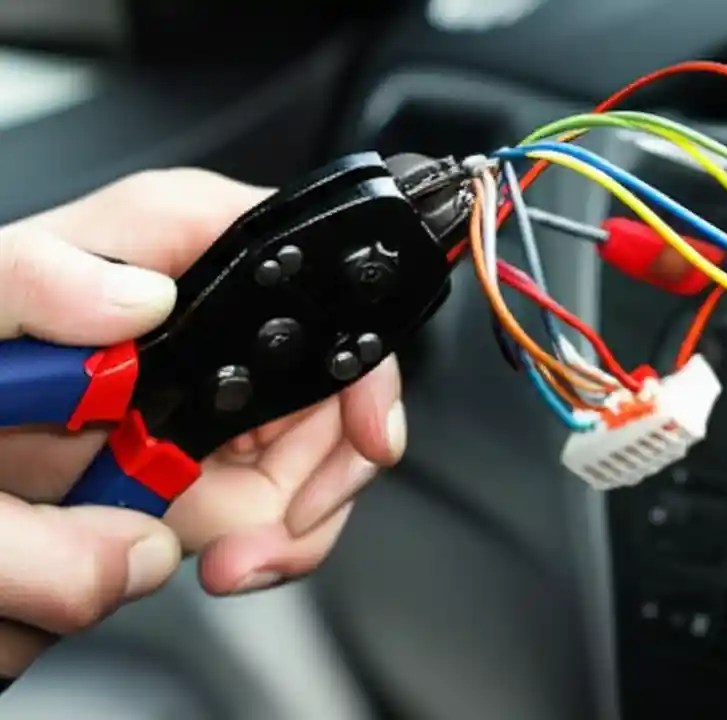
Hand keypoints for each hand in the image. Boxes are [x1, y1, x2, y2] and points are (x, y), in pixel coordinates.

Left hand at [0, 169, 405, 678]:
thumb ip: (37, 277)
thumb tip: (137, 299)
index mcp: (189, 247)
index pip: (322, 277)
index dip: (360, 357)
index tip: (368, 433)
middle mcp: (220, 321)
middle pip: (337, 386)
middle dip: (330, 468)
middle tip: (285, 521)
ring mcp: (217, 398)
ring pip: (315, 464)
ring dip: (293, 526)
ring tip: (239, 558)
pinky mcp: (202, 466)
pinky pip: (271, 514)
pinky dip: (262, 548)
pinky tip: (227, 560)